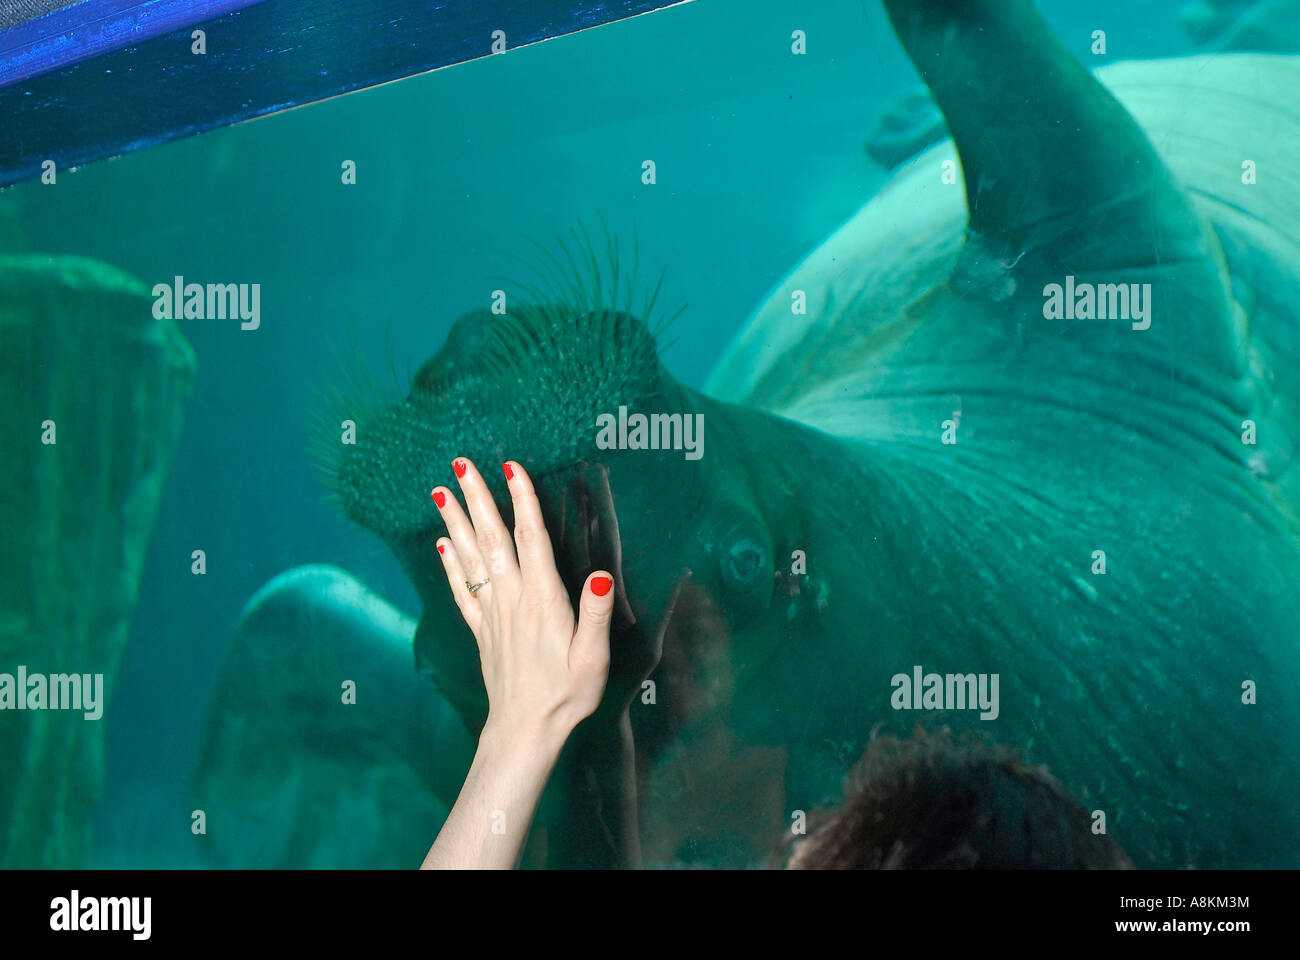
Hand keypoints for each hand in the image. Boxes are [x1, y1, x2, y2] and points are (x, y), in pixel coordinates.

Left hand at [431, 456, 613, 748]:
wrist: (524, 731)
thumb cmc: (566, 695)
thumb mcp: (593, 657)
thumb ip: (597, 613)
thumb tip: (602, 574)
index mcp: (542, 599)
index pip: (531, 538)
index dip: (522, 500)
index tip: (510, 465)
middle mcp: (511, 599)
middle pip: (491, 538)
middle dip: (476, 498)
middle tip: (459, 463)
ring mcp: (492, 614)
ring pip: (470, 558)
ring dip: (455, 521)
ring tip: (439, 491)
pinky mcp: (481, 631)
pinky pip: (461, 590)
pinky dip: (450, 564)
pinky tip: (441, 544)